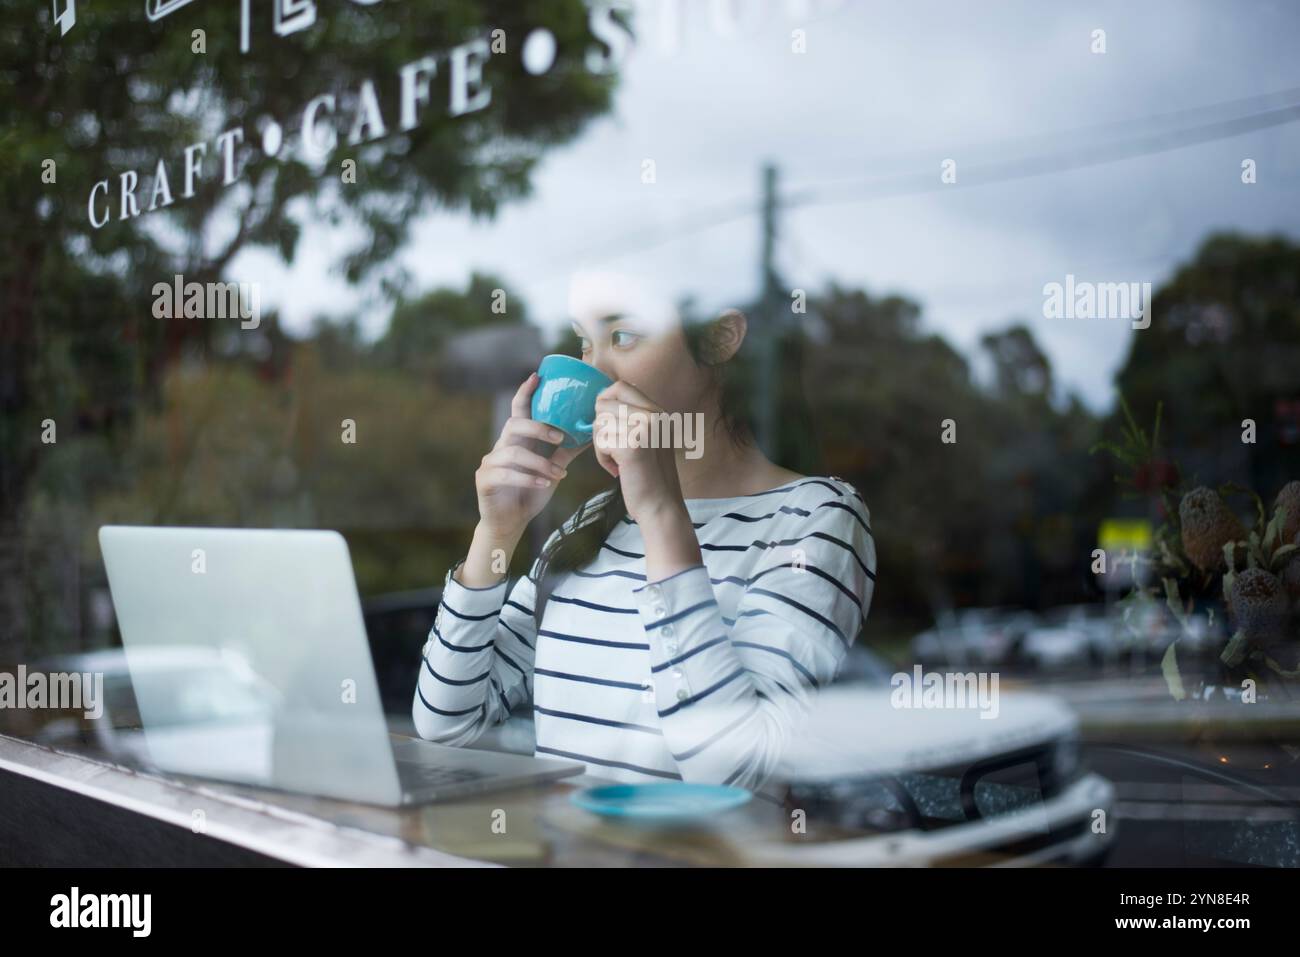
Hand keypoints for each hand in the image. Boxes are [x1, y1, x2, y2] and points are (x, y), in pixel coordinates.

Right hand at [475, 372, 589, 538]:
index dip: (526, 392)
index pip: (519, 411)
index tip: (537, 376)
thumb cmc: (529, 492)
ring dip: (540, 462)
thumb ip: (566, 450)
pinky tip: (543, 483)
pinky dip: (527, 477)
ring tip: (559, 474)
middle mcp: (501, 447)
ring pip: (514, 453)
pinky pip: (506, 474)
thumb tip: (590, 433)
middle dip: (538, 427)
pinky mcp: (485, 480)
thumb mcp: (552, 468)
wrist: (510, 522)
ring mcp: (490, 463)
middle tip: (561, 437)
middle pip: (514, 425)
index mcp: (517, 440)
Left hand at [593, 380, 685, 523]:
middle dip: (600, 428)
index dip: (605, 401)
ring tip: (618, 462)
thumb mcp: (648, 440)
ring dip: (601, 446)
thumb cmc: (649, 477)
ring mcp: (645, 429)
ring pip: (599, 423)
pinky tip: (618, 470)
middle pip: (604, 404)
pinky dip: (602, 458)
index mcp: (659, 412)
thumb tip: (601, 400)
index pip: (621, 386)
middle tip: (613, 449)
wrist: (661, 507)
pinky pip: (600, 442)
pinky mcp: (632, 446)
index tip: (607, 424)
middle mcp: (655, 416)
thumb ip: (633, 418)